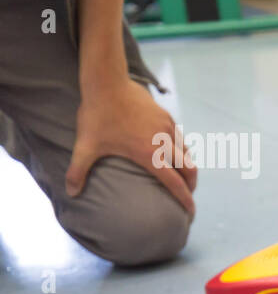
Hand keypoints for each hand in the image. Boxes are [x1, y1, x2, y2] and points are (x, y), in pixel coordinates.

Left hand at [66, 77, 195, 213]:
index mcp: (149, 155)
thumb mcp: (85, 145)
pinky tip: (171, 151)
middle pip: (189, 169)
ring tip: (181, 174)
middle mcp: (164, 143)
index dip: (185, 199)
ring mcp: (168, 128)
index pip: (175, 183)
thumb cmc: (97, 115)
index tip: (191, 212)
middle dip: (191, 185)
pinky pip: (180, 138)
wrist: (108, 82)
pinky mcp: (167, 117)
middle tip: (187, 194)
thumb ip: (78, 171)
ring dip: (187, 167)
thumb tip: (70, 194)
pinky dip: (181, 150)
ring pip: (187, 153)